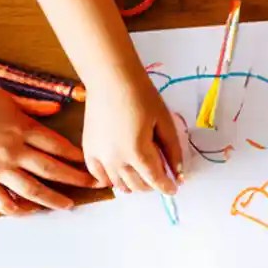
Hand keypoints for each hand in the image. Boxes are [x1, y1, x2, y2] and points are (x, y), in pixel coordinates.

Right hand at [0, 87, 102, 214]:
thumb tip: (57, 109)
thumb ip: (31, 105)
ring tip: (68, 205)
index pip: (56, 145)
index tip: (89, 163)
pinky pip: (3, 202)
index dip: (75, 156)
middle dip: (75, 179)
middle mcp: (13, 151)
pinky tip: (30, 211)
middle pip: (51, 169)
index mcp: (21, 128)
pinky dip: (19, 210)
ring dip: (53, 199)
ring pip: (32, 190)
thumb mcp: (4, 97)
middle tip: (92, 186)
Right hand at [82, 73, 182, 194]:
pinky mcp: (89, 150)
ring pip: (119, 184)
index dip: (167, 187)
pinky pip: (99, 176)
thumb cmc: (141, 95)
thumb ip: (172, 151)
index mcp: (137, 153)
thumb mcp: (164, 122)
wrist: (111, 79)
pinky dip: (111, 180)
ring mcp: (100, 157)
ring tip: (141, 177)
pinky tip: (119, 177)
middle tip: (160, 177)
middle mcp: (116, 160)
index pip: (155, 180)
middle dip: (152, 185)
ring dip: (133, 185)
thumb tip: (178, 174)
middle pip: (138, 185)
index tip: (174, 188)